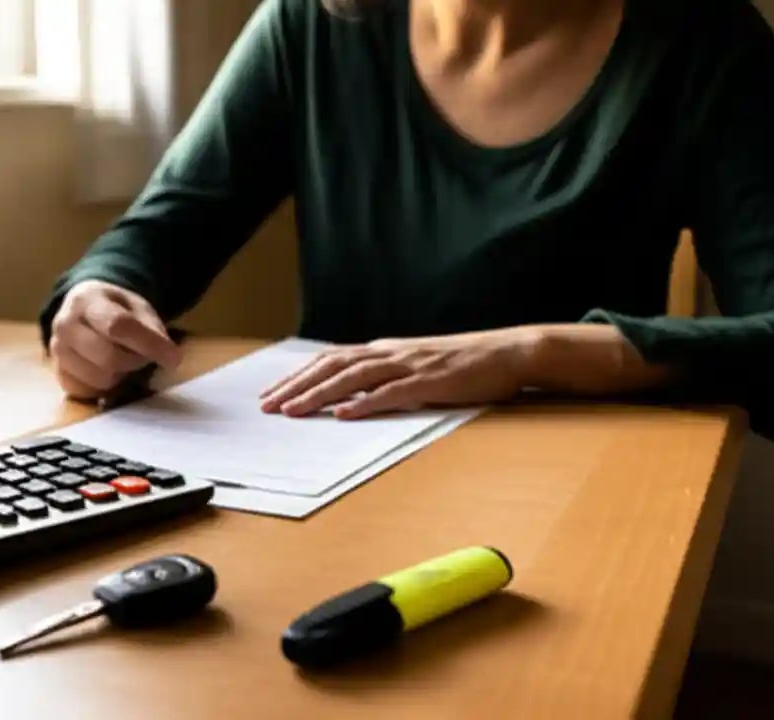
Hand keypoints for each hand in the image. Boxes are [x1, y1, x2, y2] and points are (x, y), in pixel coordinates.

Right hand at [50, 280, 181, 399]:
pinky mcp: (59, 374)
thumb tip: (169, 358)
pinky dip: (106, 387)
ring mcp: (58, 353)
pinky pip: (89, 392)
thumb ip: (152, 329)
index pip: (118, 326)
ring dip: (122, 376)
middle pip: (109, 359)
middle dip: (135, 362)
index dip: (149, 345)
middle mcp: (65, 326)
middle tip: (144, 356)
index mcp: (87, 301)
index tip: (174, 357)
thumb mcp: (137, 307)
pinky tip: (109, 371)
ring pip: (100, 380)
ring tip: (124, 361)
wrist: (81, 308)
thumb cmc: (114, 308)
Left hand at [260, 330, 538, 419]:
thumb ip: (384, 376)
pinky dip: (365, 402)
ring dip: (320, 395)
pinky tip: (345, 414)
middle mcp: (389, 353)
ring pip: (353, 378)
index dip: (297, 377)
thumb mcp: (414, 365)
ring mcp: (409, 365)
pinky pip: (392, 392)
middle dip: (296, 387)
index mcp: (383, 350)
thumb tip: (350, 396)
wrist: (507, 352)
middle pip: (331, 367)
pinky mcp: (430, 382)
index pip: (329, 361)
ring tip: (293, 410)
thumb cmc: (462, 364)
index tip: (271, 395)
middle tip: (267, 406)